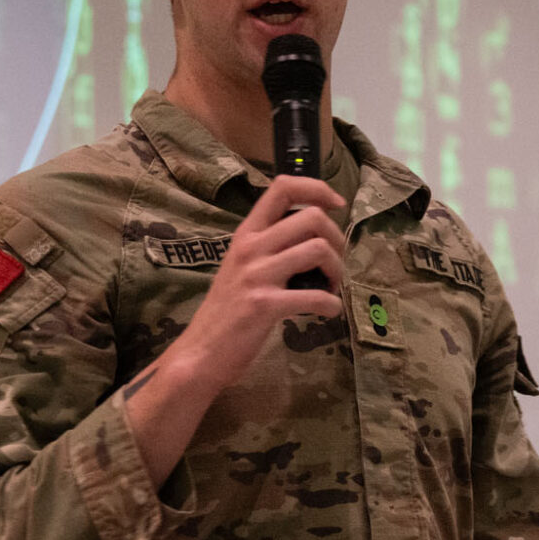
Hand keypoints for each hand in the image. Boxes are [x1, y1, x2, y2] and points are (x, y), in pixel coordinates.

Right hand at [172, 173, 345, 391]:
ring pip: (319, 250)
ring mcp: (257, 275)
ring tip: (330, 289)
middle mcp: (251, 247)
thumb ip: (269, 246)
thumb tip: (312, 234)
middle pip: (313, 218)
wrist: (201, 352)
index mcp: (246, 233)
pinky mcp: (265, 305)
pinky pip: (315, 296)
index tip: (336, 204)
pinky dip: (332, 305)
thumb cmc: (226, 310)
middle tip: (334, 265)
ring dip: (337, 271)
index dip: (317, 188)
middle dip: (337, 240)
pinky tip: (327, 312)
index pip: (283, 188)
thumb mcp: (241, 266)